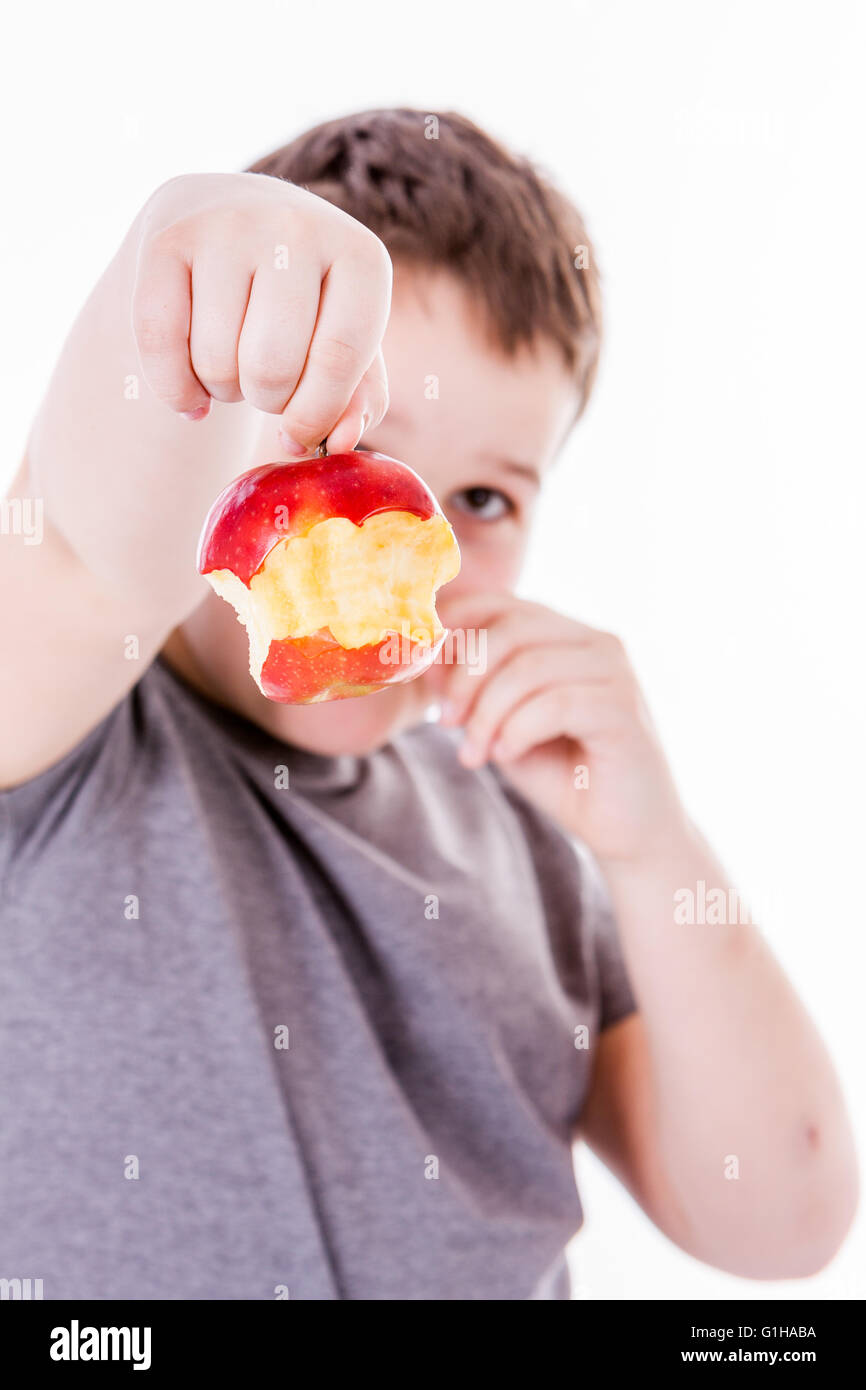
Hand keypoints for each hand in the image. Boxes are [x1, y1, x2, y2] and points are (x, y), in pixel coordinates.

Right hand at [131, 172, 391, 453]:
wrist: (231, 215)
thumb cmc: (305, 302)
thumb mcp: (347, 342)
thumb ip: (360, 400)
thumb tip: (342, 443)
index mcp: (360, 256)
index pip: (338, 359)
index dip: (314, 416)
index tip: (298, 435)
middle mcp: (295, 229)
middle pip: (271, 367)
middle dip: (266, 401)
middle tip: (267, 386)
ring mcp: (227, 226)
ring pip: (215, 362)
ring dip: (223, 391)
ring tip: (234, 367)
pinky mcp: (166, 239)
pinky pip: (159, 346)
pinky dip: (175, 391)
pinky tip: (190, 394)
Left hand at [434, 590, 689, 865]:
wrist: (625, 831)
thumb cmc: (565, 775)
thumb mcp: (502, 725)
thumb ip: (472, 690)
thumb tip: (426, 659)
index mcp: (567, 636)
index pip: (503, 604)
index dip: (454, 625)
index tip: (422, 666)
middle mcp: (596, 642)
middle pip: (512, 628)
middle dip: (466, 675)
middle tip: (447, 722)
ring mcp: (615, 672)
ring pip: (529, 667)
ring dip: (487, 713)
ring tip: (476, 753)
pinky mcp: (623, 710)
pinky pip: (554, 704)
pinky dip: (518, 730)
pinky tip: (508, 754)